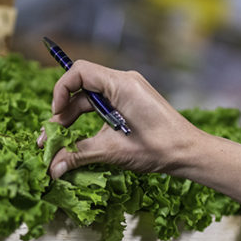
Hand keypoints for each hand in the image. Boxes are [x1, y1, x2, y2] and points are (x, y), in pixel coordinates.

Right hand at [39, 60, 205, 180]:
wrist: (190, 153)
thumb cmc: (159, 147)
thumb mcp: (114, 151)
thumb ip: (80, 155)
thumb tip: (52, 167)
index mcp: (121, 84)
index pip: (79, 72)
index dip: (60, 91)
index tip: (55, 117)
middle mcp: (124, 82)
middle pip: (82, 89)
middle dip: (63, 113)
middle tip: (50, 139)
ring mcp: (129, 92)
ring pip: (91, 100)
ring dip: (74, 121)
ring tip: (61, 145)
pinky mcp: (132, 104)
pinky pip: (104, 107)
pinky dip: (90, 123)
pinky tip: (82, 142)